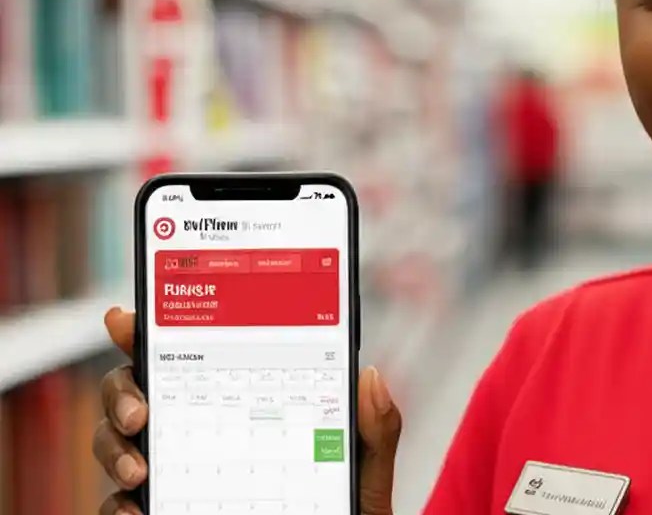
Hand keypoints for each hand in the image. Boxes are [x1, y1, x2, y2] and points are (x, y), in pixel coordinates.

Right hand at [94, 307, 402, 514]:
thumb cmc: (344, 510)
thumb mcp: (362, 472)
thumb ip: (374, 430)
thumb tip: (369, 376)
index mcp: (244, 403)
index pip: (191, 357)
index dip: (150, 334)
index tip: (126, 320)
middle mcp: (201, 431)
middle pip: (137, 392)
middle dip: (121, 391)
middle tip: (140, 412)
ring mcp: (176, 474)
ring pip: (116, 444)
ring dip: (113, 449)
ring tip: (140, 471)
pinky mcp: (162, 510)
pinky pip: (117, 506)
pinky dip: (115, 507)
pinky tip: (135, 509)